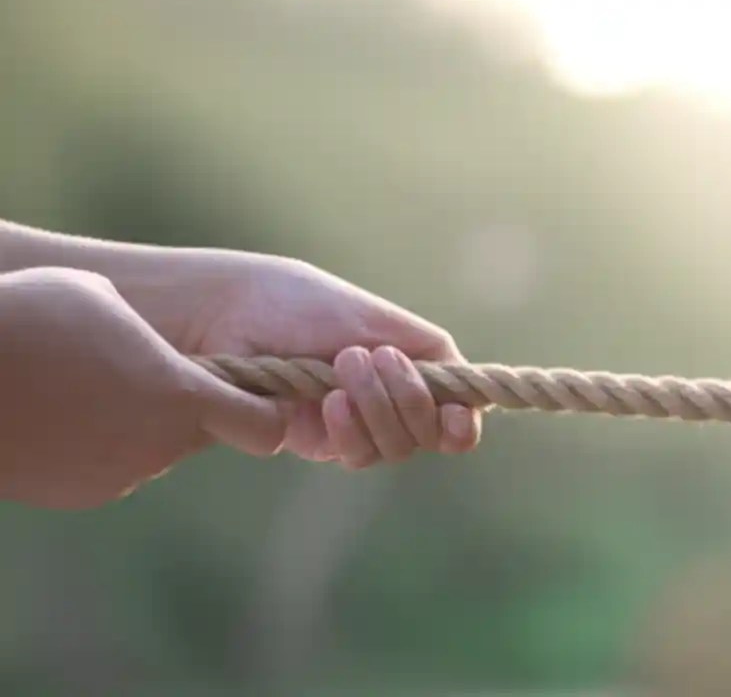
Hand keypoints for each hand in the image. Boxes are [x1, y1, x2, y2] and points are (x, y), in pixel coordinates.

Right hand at [0, 268, 283, 508]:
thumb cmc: (26, 319)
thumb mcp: (96, 297)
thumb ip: (144, 331)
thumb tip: (147, 350)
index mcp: (182, 396)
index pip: (266, 428)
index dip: (266, 411)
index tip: (254, 393)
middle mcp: (162, 446)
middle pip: (203, 431)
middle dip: (188, 407)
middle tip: (140, 372)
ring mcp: (119, 475)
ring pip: (153, 448)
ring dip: (135, 423)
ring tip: (83, 386)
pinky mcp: (79, 493)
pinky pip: (108, 465)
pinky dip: (97, 444)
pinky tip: (57, 413)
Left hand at [165, 254, 482, 466]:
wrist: (231, 314)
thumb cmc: (304, 304)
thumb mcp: (378, 320)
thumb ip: (430, 355)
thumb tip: (470, 396)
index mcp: (408, 366)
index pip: (453, 408)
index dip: (462, 421)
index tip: (458, 414)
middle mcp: (386, 400)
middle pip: (430, 432)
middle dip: (410, 399)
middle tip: (377, 359)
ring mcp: (354, 423)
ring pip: (397, 447)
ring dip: (380, 409)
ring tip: (344, 366)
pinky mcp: (317, 442)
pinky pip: (357, 455)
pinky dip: (352, 431)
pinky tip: (329, 402)